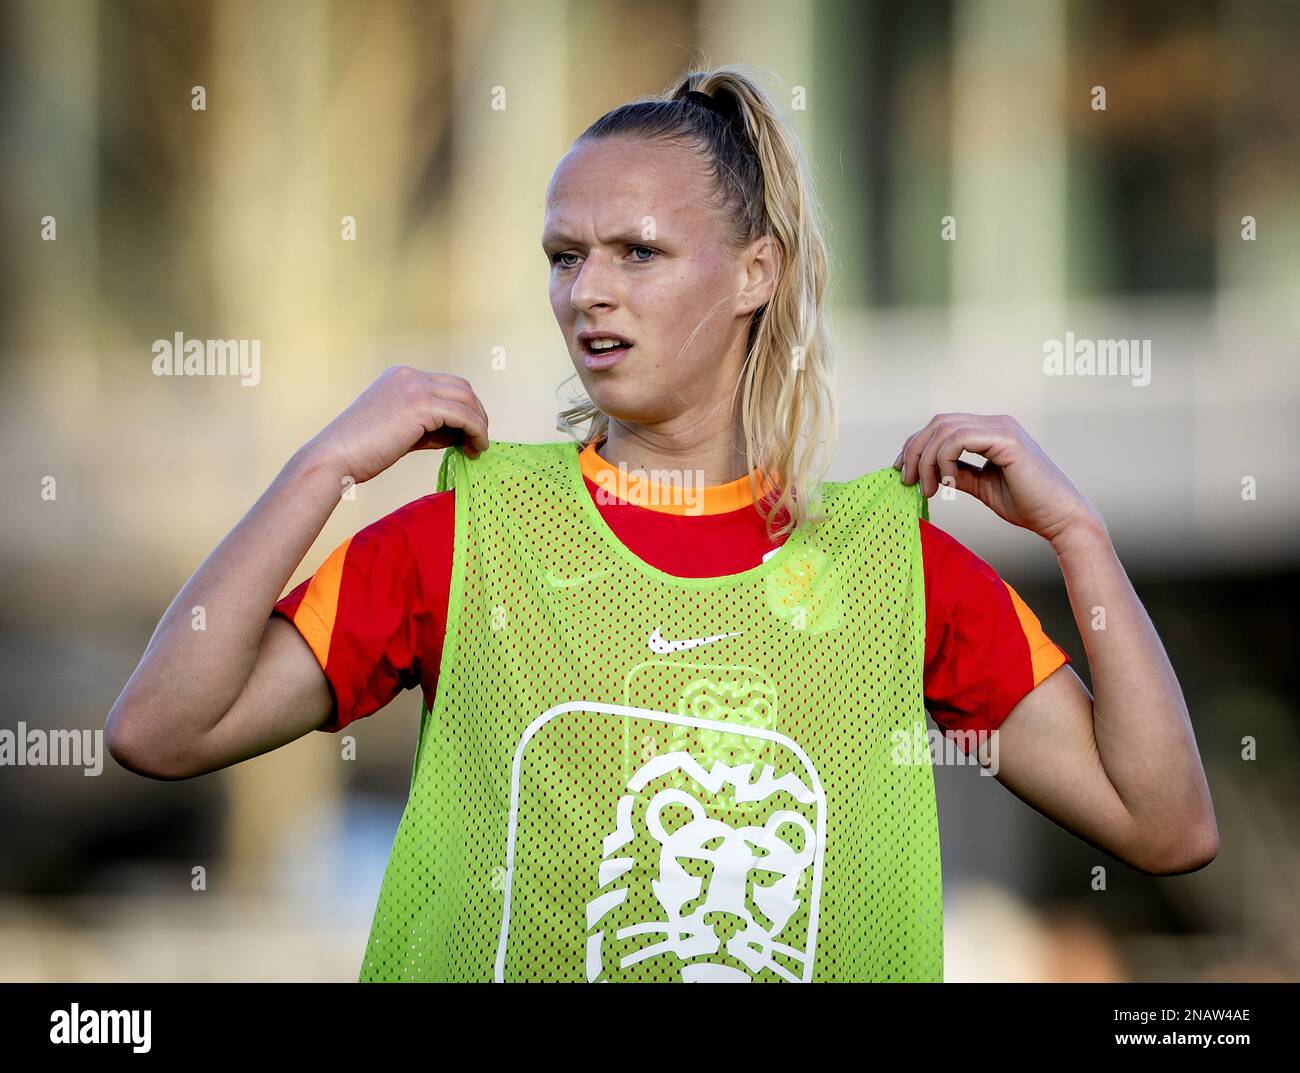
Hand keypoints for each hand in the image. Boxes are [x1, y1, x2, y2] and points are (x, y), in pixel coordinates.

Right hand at [306, 365, 489, 484]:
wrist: (334, 457)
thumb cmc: (363, 451)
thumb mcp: (401, 430)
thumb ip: (430, 426)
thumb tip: (462, 433)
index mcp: (401, 376)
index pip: (446, 385)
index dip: (463, 408)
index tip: (467, 433)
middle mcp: (409, 375)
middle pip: (461, 388)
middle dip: (476, 413)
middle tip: (479, 440)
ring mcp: (414, 386)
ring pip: (466, 400)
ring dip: (479, 424)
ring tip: (478, 448)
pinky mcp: (420, 404)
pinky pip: (463, 415)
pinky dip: (476, 431)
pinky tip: (475, 448)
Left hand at [892, 413, 1103, 546]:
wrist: (1060, 518)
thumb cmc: (1027, 505)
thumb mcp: (981, 487)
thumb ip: (957, 473)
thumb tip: (928, 473)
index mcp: (990, 431)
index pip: (941, 426)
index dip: (916, 446)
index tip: (902, 472)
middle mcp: (995, 423)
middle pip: (938, 423)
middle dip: (915, 451)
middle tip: (907, 481)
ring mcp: (1002, 428)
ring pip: (944, 430)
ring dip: (927, 460)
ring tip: (928, 489)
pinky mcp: (1006, 440)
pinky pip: (959, 439)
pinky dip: (944, 460)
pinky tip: (946, 483)